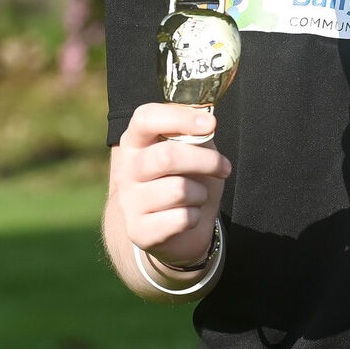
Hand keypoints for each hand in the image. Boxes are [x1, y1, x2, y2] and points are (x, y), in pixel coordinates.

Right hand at [114, 103, 231, 268]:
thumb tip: (206, 124)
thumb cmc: (187, 178)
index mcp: (135, 141)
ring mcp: (128, 202)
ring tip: (197, 195)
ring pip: (178, 190)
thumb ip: (195, 133)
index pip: (145, 118)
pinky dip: (194, 216)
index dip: (179, 117)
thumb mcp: (193, 150)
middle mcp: (125, 169)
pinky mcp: (138, 231)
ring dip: (200, 192)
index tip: (210, 124)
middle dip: (206, 160)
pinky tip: (187, 215)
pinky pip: (181, 218)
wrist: (178, 228)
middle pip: (167, 156)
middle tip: (224, 167)